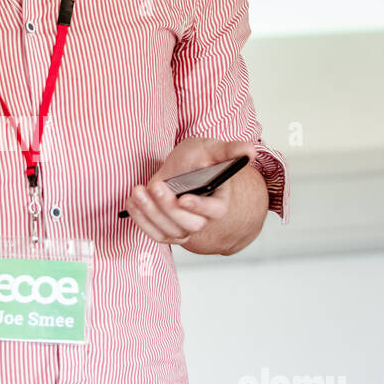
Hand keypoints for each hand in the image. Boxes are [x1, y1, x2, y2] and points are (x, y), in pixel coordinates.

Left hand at [123, 137, 256, 246]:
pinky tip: (133, 201)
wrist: (181, 168)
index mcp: (220, 200)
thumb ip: (230, 150)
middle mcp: (204, 217)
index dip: (200, 207)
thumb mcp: (212, 149)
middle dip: (169, 207)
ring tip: (139, 190)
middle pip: (191, 224)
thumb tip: (251, 150)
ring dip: (151, 212)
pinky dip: (141, 220)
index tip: (184, 198)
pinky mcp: (167, 230)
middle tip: (156, 186)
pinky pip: (154, 234)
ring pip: (170, 230)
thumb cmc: (199, 158)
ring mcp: (185, 226)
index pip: (215, 211)